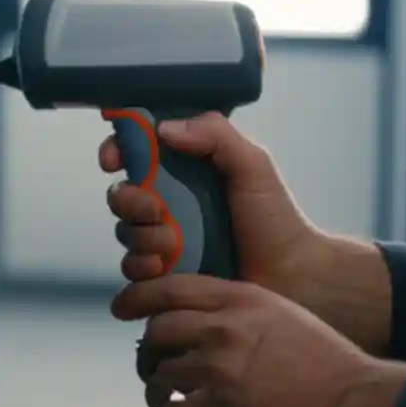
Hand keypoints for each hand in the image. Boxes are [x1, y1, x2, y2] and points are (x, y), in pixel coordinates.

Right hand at [100, 112, 391, 354]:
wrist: (291, 277)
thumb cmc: (276, 219)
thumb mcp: (252, 165)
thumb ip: (215, 135)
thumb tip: (164, 129)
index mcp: (185, 170)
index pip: (136, 151)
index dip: (117, 150)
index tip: (114, 160)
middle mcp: (168, 203)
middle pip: (121, 194)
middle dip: (128, 200)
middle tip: (154, 210)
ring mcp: (164, 240)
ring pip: (124, 232)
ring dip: (141, 236)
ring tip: (173, 244)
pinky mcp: (164, 276)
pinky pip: (132, 269)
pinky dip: (141, 266)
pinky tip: (164, 267)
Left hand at [114, 274, 405, 406]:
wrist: (356, 404)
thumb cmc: (328, 366)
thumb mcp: (283, 316)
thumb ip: (241, 315)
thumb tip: (200, 327)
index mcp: (242, 299)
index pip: (171, 288)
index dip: (138, 297)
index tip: (120, 307)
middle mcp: (224, 328)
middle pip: (158, 331)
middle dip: (150, 352)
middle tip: (155, 370)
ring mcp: (220, 369)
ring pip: (161, 376)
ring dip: (160, 392)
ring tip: (169, 403)